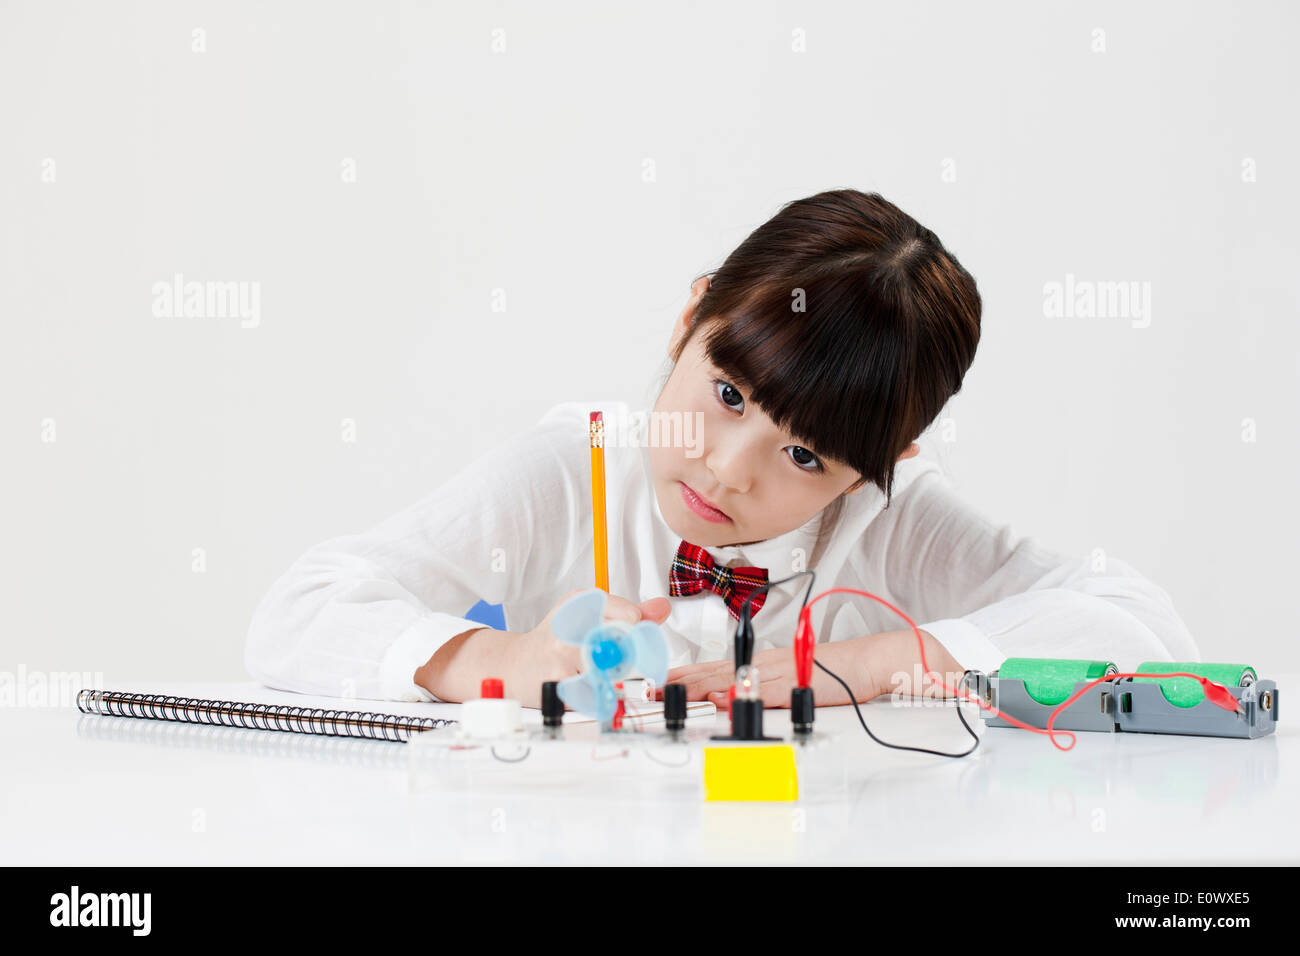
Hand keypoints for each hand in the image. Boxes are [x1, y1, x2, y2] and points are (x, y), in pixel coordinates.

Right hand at [505, 589, 671, 706]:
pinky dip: (595, 696)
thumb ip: (627, 614)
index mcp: (579, 604)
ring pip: (611, 672)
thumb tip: (661, 607)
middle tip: (618, 660)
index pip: (627, 613)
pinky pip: (594, 694)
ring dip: (610, 678)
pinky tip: (581, 688)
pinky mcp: (558, 684)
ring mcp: (562, 657)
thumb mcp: (587, 617)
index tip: (635, 630)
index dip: (638, 627)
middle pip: (623, 644)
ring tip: (594, 674)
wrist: (515, 666)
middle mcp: (570, 627)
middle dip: (628, 656)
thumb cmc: (553, 640)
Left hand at [662, 637, 882, 709]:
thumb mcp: (784, 675)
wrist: (861, 662)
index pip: (712, 667)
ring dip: (700, 686)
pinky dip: (739, 694)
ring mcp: (774, 673)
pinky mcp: (791, 685)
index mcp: (757, 661)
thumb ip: (756, 683)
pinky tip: (720, 697)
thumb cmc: (827, 669)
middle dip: (681, 682)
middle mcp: (761, 664)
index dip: (684, 674)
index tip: (658, 680)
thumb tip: (725, 695)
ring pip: (729, 679)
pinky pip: (760, 691)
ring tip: (672, 692)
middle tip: (653, 689)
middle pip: (713, 672)